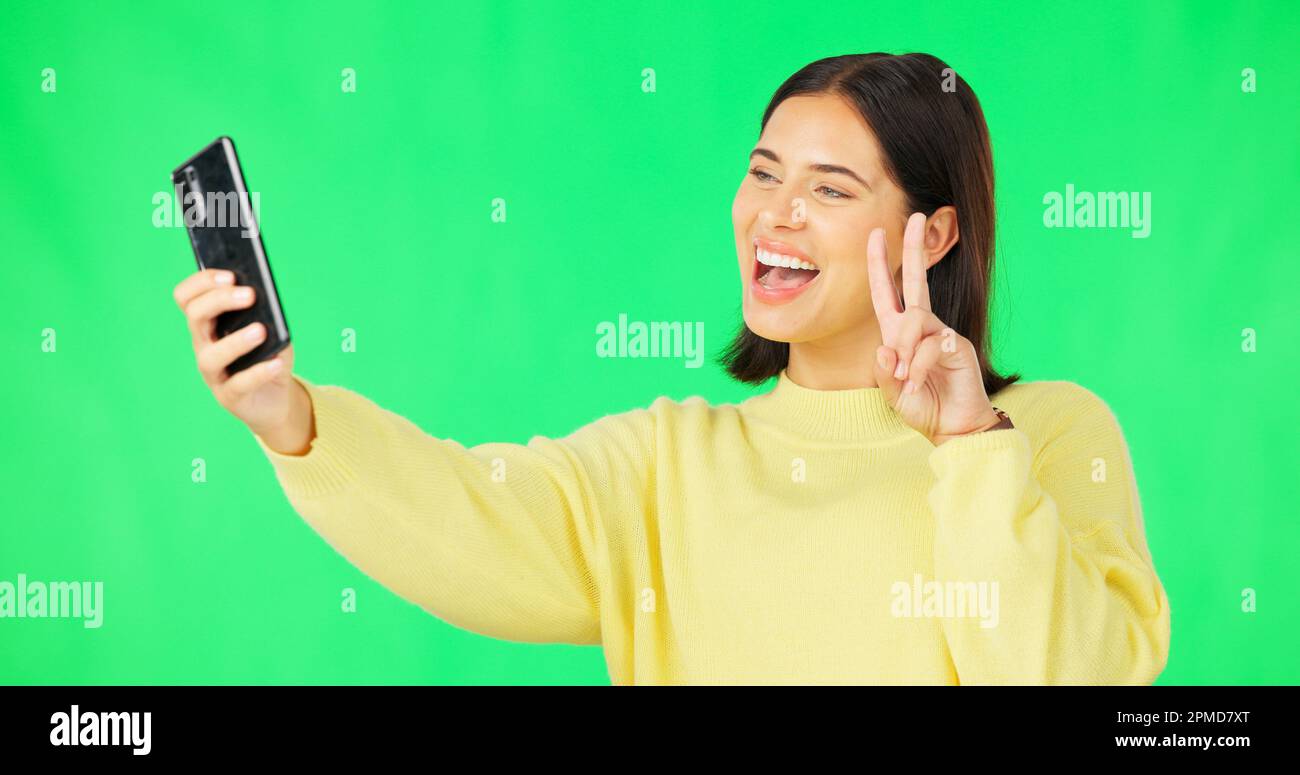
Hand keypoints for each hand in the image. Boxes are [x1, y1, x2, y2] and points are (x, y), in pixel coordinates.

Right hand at [172, 268, 313, 453]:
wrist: (276, 398)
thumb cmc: (268, 355)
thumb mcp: (272, 329)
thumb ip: (267, 313)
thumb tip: (266, 299)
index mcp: (208, 324)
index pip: (187, 297)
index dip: (202, 282)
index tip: (230, 276)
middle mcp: (204, 346)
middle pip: (195, 317)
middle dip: (219, 300)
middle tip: (250, 295)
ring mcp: (213, 373)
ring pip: (210, 355)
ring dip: (235, 340)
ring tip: (260, 331)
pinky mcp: (229, 397)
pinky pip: (238, 384)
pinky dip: (258, 372)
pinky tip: (275, 363)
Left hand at [867, 213, 1000, 446]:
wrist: (953, 428)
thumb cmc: (923, 407)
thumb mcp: (892, 392)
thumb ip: (884, 371)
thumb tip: (885, 348)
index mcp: (900, 334)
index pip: (886, 293)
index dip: (879, 265)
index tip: (875, 234)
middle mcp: (921, 327)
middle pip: (916, 280)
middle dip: (913, 249)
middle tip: (917, 217)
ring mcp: (941, 333)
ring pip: (914, 322)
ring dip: (903, 350)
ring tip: (905, 380)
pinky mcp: (956, 345)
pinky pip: (929, 346)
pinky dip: (917, 367)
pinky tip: (917, 385)